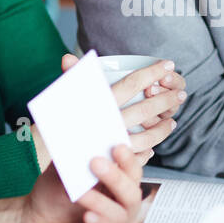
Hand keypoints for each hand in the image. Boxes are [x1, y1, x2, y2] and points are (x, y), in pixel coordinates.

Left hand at [14, 144, 144, 222]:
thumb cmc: (50, 198)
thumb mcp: (61, 172)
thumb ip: (75, 156)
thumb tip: (86, 137)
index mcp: (115, 186)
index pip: (131, 171)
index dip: (127, 159)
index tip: (117, 146)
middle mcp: (121, 207)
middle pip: (132, 192)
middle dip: (115, 177)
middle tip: (96, 163)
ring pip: (122, 216)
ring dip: (102, 202)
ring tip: (80, 194)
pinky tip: (88, 217)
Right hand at [60, 54, 185, 161]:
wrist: (43, 161)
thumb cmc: (50, 127)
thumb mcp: (59, 99)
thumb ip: (70, 79)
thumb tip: (69, 57)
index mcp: (100, 104)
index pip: (132, 83)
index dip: (152, 72)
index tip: (168, 63)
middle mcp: (109, 124)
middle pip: (146, 109)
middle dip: (166, 100)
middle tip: (180, 93)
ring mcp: (112, 145)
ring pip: (147, 137)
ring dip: (163, 128)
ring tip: (172, 120)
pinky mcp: (113, 165)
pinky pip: (136, 157)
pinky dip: (147, 152)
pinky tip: (152, 147)